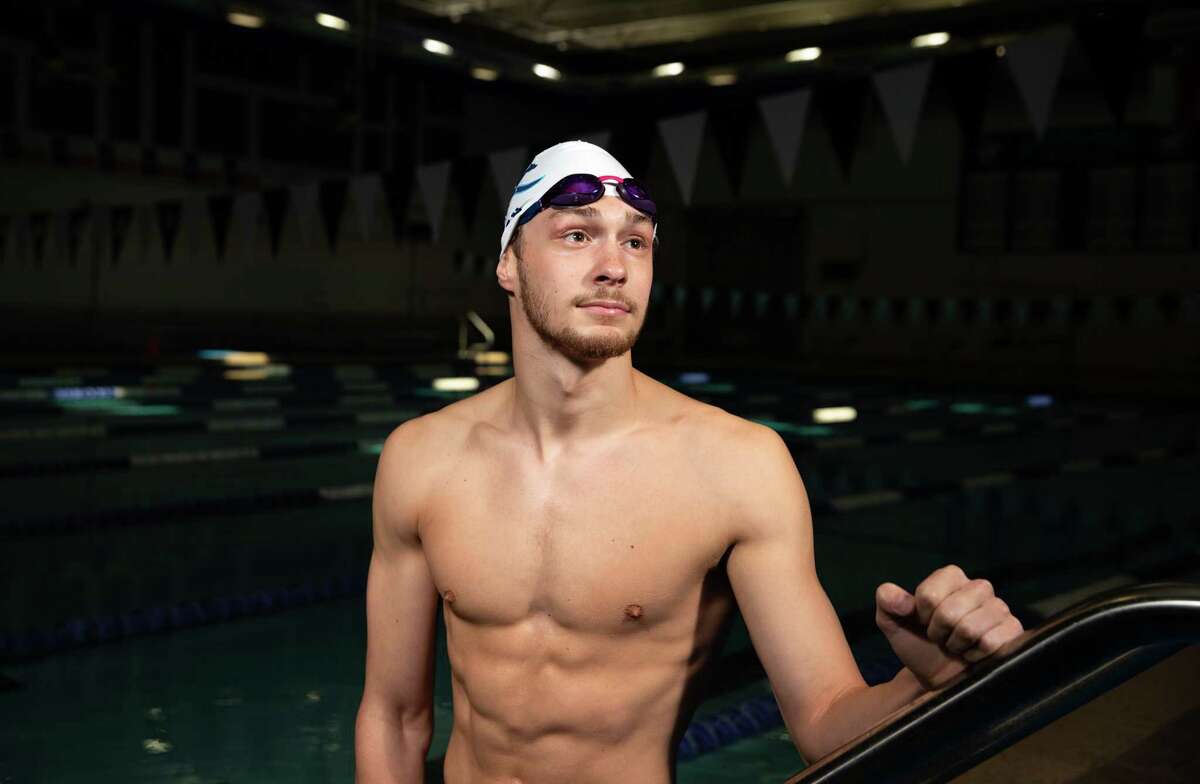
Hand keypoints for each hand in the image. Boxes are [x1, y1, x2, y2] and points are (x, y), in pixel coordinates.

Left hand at [875, 565, 1023, 690]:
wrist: (939, 677)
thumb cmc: (918, 645)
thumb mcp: (892, 622)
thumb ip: (887, 601)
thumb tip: (899, 599)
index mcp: (950, 577)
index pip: (929, 594)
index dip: (922, 616)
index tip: (924, 623)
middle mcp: (979, 586)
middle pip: (950, 611)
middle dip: (939, 633)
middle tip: (942, 638)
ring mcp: (1000, 608)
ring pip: (970, 628)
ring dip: (956, 645)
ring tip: (958, 645)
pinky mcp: (1015, 631)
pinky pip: (991, 642)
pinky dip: (976, 655)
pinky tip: (975, 654)